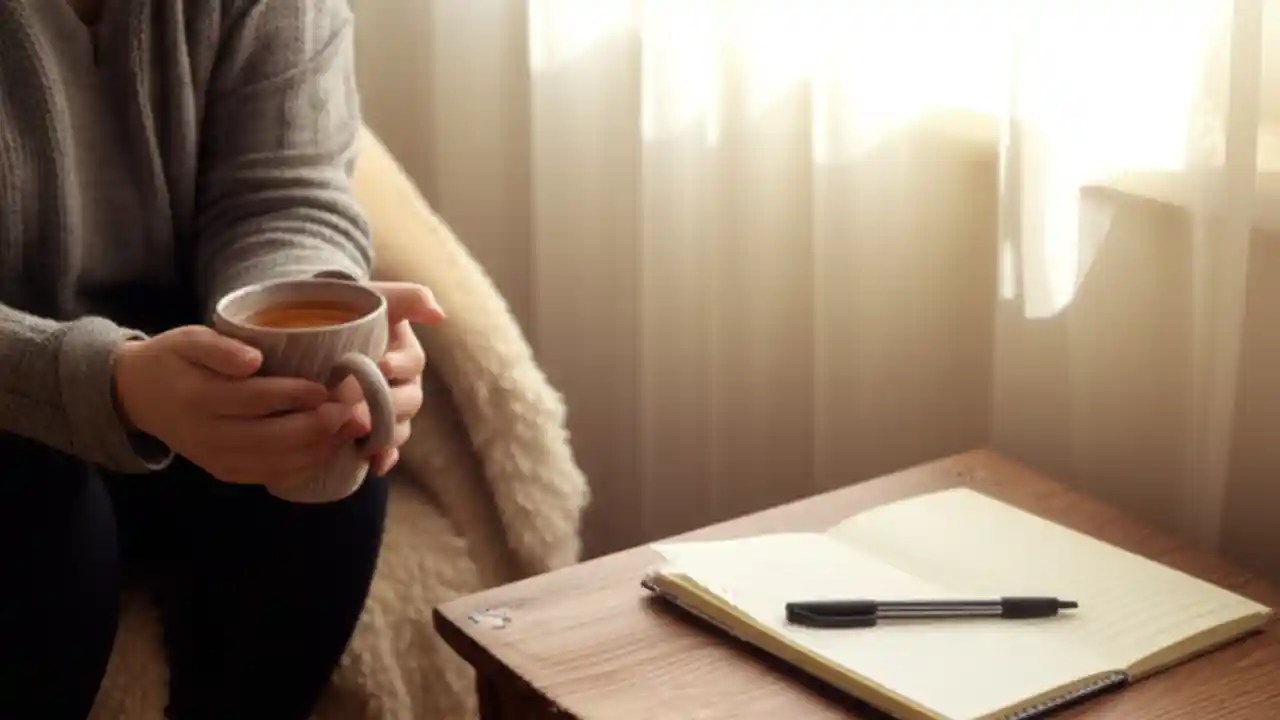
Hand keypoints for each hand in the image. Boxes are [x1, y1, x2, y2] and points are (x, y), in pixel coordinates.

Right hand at [115, 326, 360, 485]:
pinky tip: (329, 449)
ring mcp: (216, 459)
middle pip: (271, 438)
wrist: (140, 396)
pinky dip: (303, 466)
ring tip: (350, 431)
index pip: (254, 399)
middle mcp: (206, 435)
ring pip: (275, 463)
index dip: (294, 395)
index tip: (326, 387)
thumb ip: (218, 348)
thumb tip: (253, 360)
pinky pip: (269, 476)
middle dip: (317, 428)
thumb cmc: (174, 360)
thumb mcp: (188, 340)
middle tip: (352, 413)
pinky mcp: (225, 472)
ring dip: (318, 450)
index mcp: (197, 398)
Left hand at [336, 282, 444, 475]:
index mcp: (405, 356)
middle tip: (357, 411)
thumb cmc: (347, 312)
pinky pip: (387, 450)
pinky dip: (384, 458)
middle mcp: (403, 385)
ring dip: (385, 436)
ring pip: (399, 428)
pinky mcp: (374, 431)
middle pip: (408, 401)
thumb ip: (408, 298)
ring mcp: (390, 412)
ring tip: (361, 439)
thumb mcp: (376, 297)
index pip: (412, 363)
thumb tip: (439, 314)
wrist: (313, 330)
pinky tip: (373, 466)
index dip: (399, 366)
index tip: (380, 364)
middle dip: (386, 407)